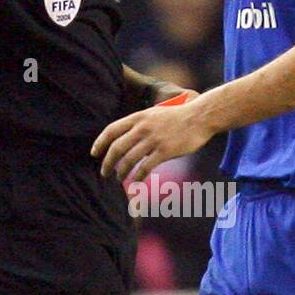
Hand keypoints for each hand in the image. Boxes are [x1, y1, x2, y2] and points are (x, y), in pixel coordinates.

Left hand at [93, 98, 212, 181]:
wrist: (201, 116)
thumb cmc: (179, 116)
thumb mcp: (155, 113)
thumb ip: (141, 123)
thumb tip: (128, 137)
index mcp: (139, 117)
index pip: (111, 130)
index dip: (100, 143)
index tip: (94, 153)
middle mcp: (143, 127)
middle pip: (117, 148)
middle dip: (107, 162)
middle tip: (104, 172)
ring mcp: (153, 139)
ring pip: (129, 160)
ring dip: (121, 172)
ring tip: (119, 179)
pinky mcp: (165, 151)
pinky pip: (146, 167)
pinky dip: (139, 177)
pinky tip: (137, 182)